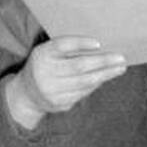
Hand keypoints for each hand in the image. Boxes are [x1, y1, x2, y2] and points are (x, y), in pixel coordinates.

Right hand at [6, 36, 126, 127]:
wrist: (26, 93)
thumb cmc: (46, 65)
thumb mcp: (49, 52)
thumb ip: (68, 48)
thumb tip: (100, 46)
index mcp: (42, 54)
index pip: (62, 45)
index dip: (80, 43)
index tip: (99, 43)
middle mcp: (44, 72)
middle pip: (78, 66)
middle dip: (102, 62)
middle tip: (121, 58)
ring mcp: (51, 90)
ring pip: (84, 82)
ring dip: (105, 74)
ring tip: (119, 68)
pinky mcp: (58, 103)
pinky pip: (82, 93)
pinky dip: (96, 84)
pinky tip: (106, 77)